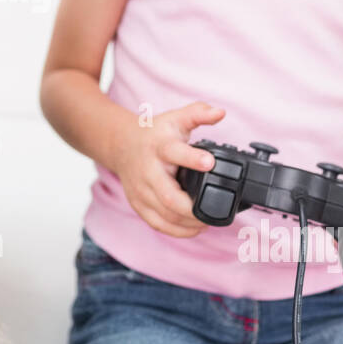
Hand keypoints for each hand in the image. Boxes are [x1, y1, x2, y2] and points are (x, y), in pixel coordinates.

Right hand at [114, 101, 225, 237]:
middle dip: (192, 207)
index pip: (174, 152)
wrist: (121, 145)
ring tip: (208, 221)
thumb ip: (198, 113)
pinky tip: (194, 228)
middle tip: (214, 210)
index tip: (209, 163)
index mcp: (159, 147)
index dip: (193, 159)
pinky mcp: (138, 204)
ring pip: (164, 214)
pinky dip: (177, 231)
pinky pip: (157, 224)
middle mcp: (148, 170)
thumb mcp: (176, 118)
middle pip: (168, 196)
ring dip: (188, 222)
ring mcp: (141, 190)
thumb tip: (220, 112)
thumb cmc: (155, 134)